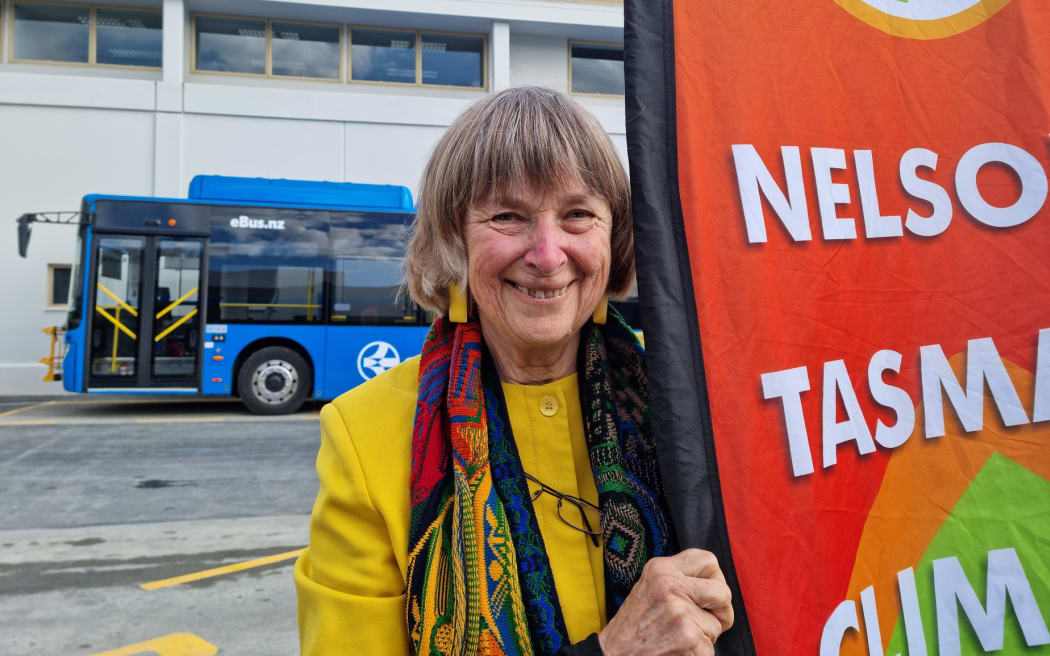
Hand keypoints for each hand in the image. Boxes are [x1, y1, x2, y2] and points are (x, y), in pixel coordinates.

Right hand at [597, 549, 733, 655]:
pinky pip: (710, 648)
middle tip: (708, 621)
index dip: (716, 579)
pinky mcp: (686, 637)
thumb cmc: (633, 626)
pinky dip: (698, 654)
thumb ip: (677, 580)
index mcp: (660, 569)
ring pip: (717, 625)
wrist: (613, 654)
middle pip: (723, 592)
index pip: (708, 560)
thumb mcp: (649, 588)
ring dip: (704, 637)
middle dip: (722, 611)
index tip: (708, 595)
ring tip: (677, 637)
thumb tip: (715, 583)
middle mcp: (668, 585)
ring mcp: (678, 611)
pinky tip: (676, 651)